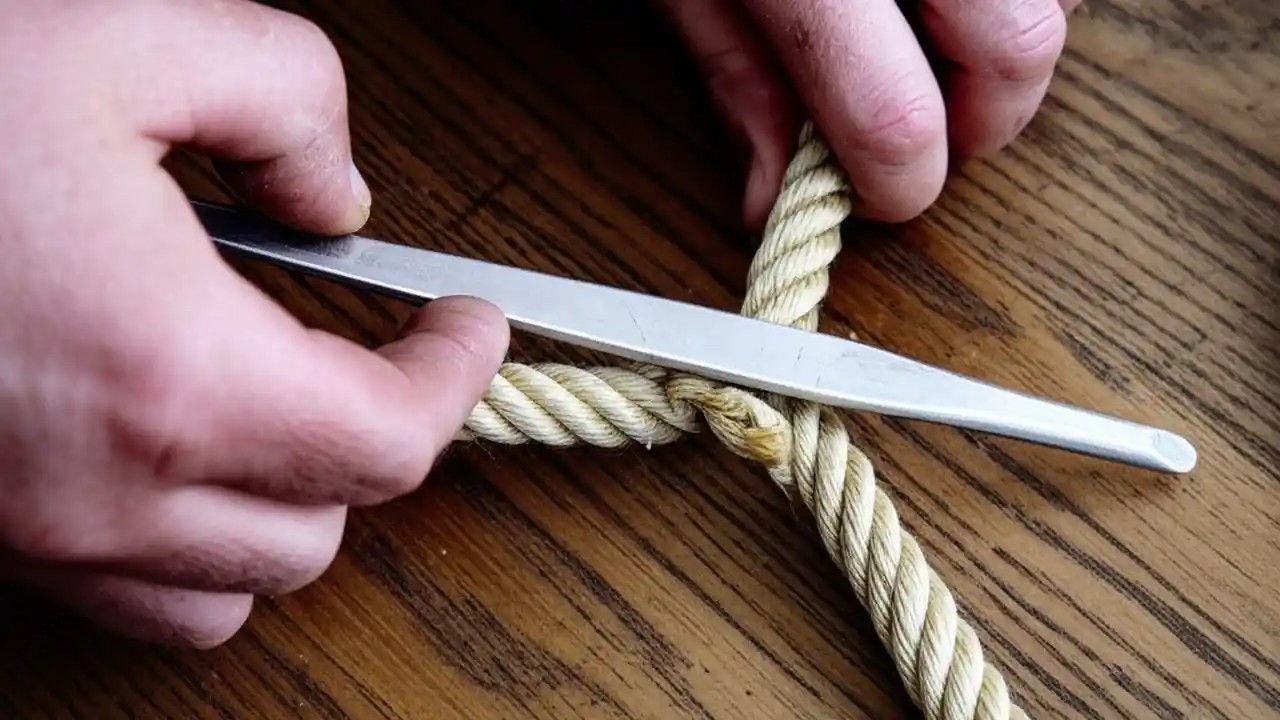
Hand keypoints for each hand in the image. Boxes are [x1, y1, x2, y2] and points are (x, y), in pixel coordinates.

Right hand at [0, 0, 507, 647]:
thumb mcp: (121, 34)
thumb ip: (279, 95)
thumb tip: (334, 188)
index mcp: (166, 369)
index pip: (389, 439)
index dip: (454, 379)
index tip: (468, 330)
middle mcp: (102, 483)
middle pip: (326, 525)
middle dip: (380, 437)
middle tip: (390, 358)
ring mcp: (32, 529)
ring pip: (232, 589)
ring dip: (293, 508)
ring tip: (295, 417)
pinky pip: (130, 600)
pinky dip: (191, 552)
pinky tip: (187, 464)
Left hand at [659, 0, 1078, 228]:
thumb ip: (736, 78)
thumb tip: (774, 200)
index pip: (893, 114)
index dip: (897, 184)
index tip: (880, 196)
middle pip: (1020, 46)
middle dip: (989, 115)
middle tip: (936, 127)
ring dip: (1007, 42)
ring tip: (936, 41)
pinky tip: (950, 1)